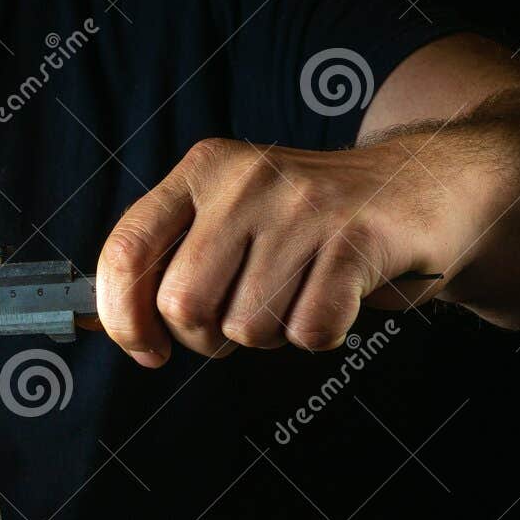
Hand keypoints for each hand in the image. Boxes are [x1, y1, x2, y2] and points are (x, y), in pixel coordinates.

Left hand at [94, 138, 461, 364]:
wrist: (424, 188)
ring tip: (297, 293)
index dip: (122, 318)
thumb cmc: (310, 224)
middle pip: (182, 305)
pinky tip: (336, 297)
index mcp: (203, 170)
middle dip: (205, 338)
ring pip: (246, 328)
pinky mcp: (358, 239)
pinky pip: (308, 332)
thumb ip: (167, 261)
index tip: (147, 350)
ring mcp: (304, 206)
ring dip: (270, 335)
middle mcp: (247, 179)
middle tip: (240, 319)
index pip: (127, 250)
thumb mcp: (230, 218)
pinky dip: (320, 335)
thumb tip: (96, 324)